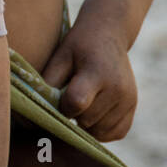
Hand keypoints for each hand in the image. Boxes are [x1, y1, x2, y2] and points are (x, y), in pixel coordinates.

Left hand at [41, 12, 136, 140]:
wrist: (109, 33)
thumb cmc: (78, 47)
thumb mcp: (59, 59)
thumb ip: (47, 86)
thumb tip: (33, 118)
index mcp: (97, 72)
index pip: (76, 103)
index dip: (63, 107)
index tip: (62, 97)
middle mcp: (118, 88)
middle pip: (86, 121)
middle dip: (74, 115)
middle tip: (73, 95)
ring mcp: (129, 99)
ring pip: (99, 132)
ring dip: (87, 124)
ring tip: (85, 101)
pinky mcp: (133, 107)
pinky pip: (115, 133)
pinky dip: (102, 128)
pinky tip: (96, 112)